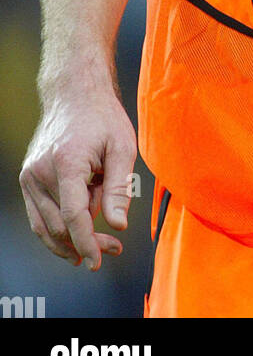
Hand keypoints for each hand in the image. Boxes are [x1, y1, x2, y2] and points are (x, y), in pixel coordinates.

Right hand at [20, 88, 137, 269]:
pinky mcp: (27, 179)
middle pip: (60, 225)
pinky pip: (40, 216)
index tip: (98, 262)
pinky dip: (59, 227)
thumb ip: (119, 188)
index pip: (73, 215)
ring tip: (103, 238)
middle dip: (87, 242)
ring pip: (47, 226)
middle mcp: (40, 171)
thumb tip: (117, 225)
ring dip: (72, 238)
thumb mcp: (122, 147)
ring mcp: (30, 176)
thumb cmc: (102, 118)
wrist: (74, 94)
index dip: (87, 242)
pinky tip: (81, 230)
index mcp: (66, 161)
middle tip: (114, 248)